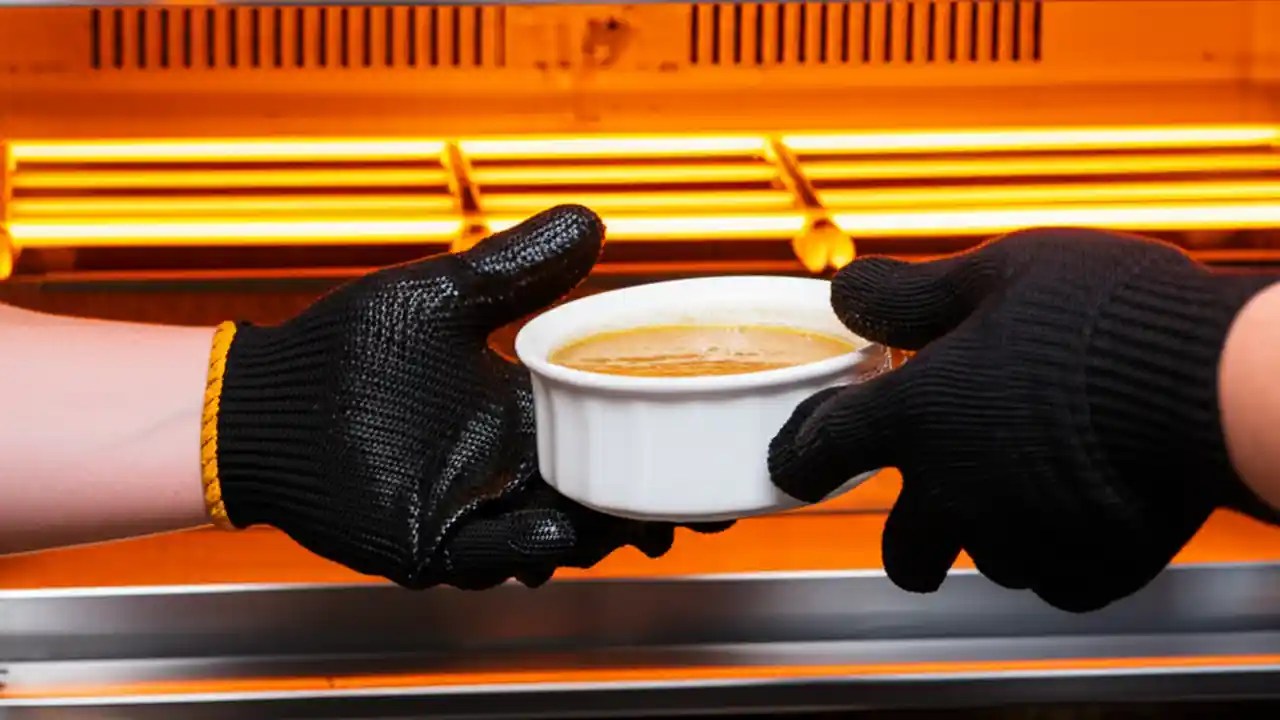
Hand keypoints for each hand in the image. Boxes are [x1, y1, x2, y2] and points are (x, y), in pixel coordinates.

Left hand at [203, 205, 729, 588]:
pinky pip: (489, 558)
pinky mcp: (430, 544)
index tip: (722, 450)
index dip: (668, 450)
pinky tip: (555, 534)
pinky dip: (525, 551)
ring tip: (643, 525)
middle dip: (657, 508)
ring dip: (605, 535)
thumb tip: (593, 219)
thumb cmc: (347, 347)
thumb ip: (515, 270)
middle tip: (706, 508)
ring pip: (562, 539)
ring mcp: (472, 511)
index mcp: (524, 414)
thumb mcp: (442, 298)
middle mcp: (508, 470)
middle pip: (604, 500)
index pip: (615, 437)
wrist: (267, 397)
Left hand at [768, 228, 1276, 611]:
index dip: (800, 455)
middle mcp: (955, 491)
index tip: (796, 461)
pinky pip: (1056, 578)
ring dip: (997, 534)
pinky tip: (1090, 504)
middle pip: (904, 553)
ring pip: (986, 561)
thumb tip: (844, 293)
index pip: (824, 449)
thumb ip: (910, 294)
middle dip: (911, 540)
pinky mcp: (1089, 569)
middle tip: (936, 510)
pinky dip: (1062, 551)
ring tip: (1042, 479)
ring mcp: (1020, 539)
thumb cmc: (1100, 314)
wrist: (1212, 383)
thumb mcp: (996, 272)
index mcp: (918, 415)